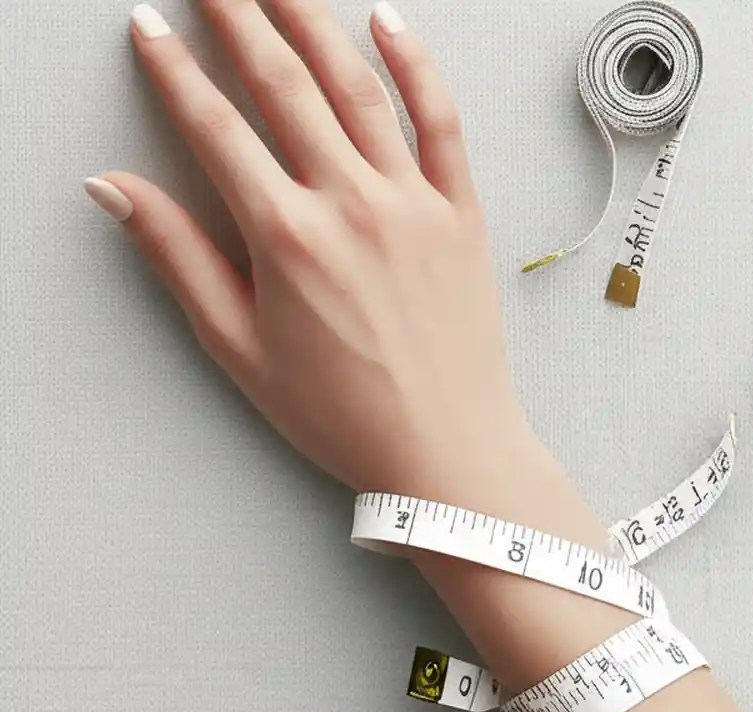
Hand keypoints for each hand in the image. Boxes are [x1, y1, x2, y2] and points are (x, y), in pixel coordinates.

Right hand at [85, 1, 533, 497]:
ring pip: (358, 87)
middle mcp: (351, 204)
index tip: (149, 27)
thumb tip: (112, 187)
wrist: (445, 448)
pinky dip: (416, 66)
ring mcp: (414, 202)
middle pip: (284, 84)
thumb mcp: (236, 346)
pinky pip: (441, 122)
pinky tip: (388, 22)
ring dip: (313, 22)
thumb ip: (176, 257)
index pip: (214, 126)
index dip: (174, 69)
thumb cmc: (341, 411)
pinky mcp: (462, 213)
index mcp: (286, 237)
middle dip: (239, 18)